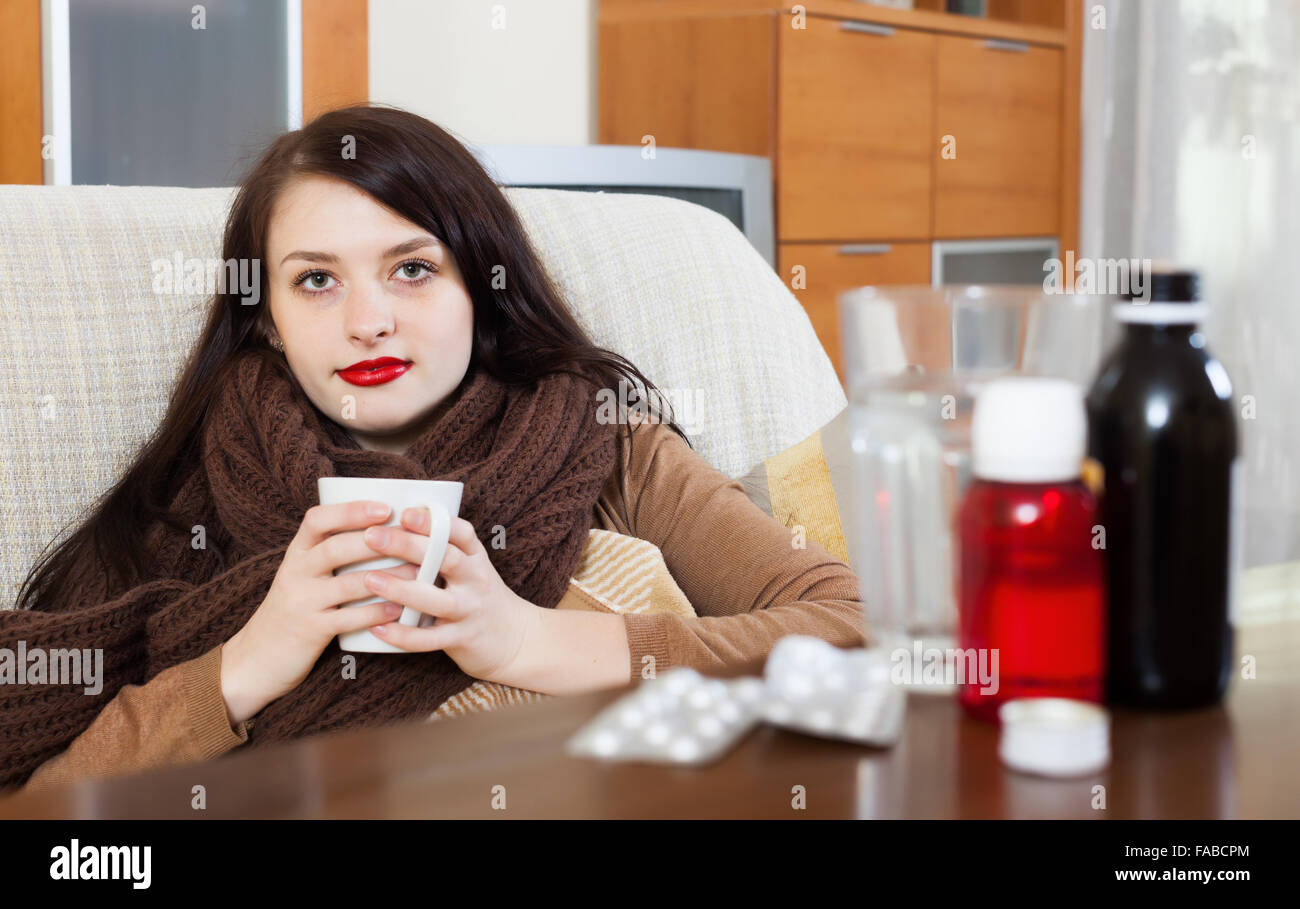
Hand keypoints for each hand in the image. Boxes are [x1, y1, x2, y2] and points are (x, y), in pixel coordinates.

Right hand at [220, 501, 413, 725]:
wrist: (256, 659)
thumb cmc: (294, 609)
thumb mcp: (304, 575)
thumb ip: (332, 554)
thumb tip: (386, 530)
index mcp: (296, 553)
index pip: (317, 520)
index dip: (351, 511)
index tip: (385, 507)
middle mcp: (295, 572)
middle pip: (336, 548)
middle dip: (377, 541)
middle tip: (412, 538)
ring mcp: (301, 602)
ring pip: (348, 583)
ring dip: (387, 576)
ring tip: (418, 572)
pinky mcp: (310, 631)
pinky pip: (348, 618)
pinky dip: (376, 612)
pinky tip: (399, 609)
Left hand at [358, 509, 539, 682]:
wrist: (514, 639)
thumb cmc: (478, 595)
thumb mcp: (471, 566)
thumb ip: (441, 549)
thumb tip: (391, 524)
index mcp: (476, 557)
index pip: (460, 532)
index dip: (434, 522)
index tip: (405, 513)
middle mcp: (476, 580)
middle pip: (446, 559)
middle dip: (408, 545)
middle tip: (372, 536)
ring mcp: (470, 610)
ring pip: (436, 600)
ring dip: (402, 589)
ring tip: (370, 579)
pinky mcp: (461, 639)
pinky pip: (430, 639)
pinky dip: (403, 635)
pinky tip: (377, 627)